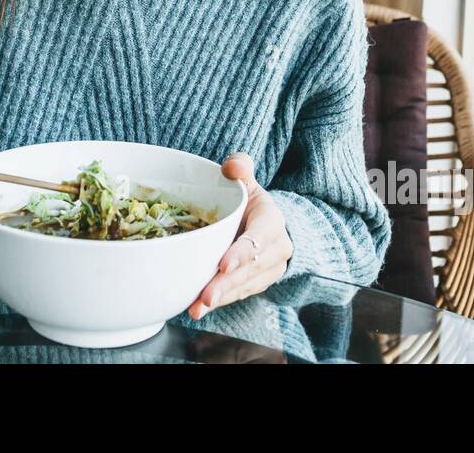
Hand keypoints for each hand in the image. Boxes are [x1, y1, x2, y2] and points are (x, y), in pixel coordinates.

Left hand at [187, 152, 291, 320]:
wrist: (265, 224)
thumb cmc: (250, 201)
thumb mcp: (247, 181)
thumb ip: (240, 168)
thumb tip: (232, 166)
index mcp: (272, 221)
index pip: (259, 237)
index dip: (242, 252)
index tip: (223, 264)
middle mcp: (277, 249)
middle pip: (250, 268)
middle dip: (227, 284)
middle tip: (205, 296)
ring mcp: (270, 270)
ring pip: (245, 286)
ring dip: (221, 298)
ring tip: (196, 308)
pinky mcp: (259, 283)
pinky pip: (240, 294)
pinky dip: (221, 301)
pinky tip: (200, 308)